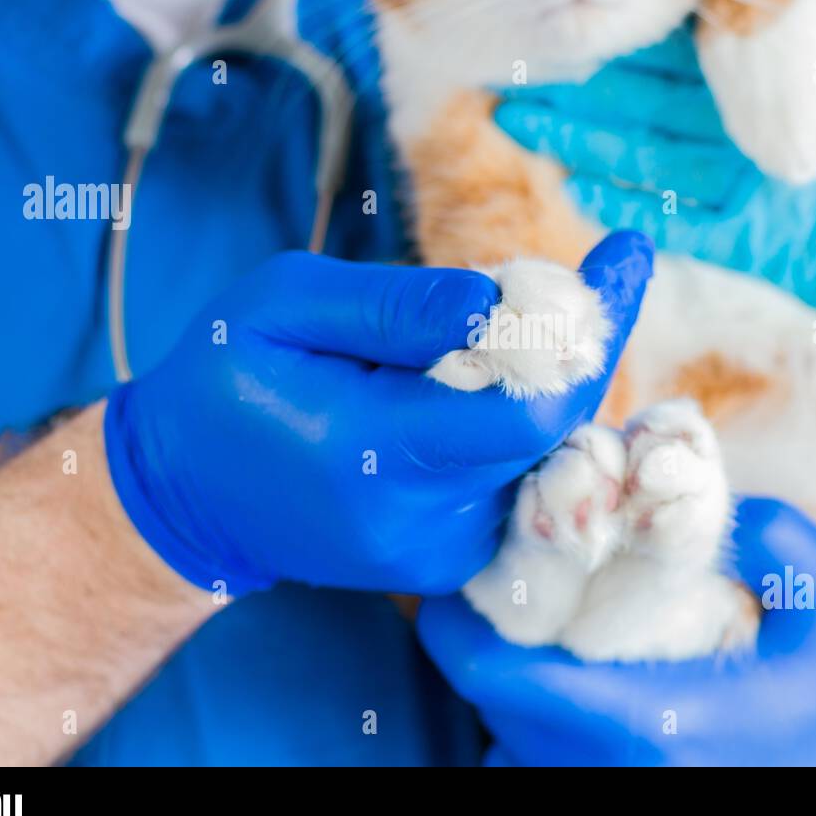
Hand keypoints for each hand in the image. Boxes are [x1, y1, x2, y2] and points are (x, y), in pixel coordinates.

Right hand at [103, 232, 653, 596]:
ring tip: (484, 340)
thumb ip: (391, 306)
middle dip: (572, 346)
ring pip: (535, 453)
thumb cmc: (223, 378)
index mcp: (369, 453)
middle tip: (583, 276)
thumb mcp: (281, 305)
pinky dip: (510, 423)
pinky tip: (470, 388)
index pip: (526, 411)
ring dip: (536, 384)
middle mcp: (417, 522)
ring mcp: (434, 554)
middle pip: (546, 428)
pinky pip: (510, 479)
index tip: (626, 255)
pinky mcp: (443, 561)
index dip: (589, 333)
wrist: (190, 493)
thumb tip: (498, 301)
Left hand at [418, 498, 815, 765]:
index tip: (468, 570)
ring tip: (545, 633)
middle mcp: (609, 774)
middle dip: (489, 638)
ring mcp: (612, 800)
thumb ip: (766, 535)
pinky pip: (543, 766)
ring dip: (513, 685)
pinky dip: (541, 728)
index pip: (493, 671)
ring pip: (510, 743)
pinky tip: (581, 686)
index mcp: (646, 720)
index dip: (460, 616)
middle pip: (490, 705)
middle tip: (511, 583)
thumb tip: (691, 493)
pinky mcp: (625, 811)